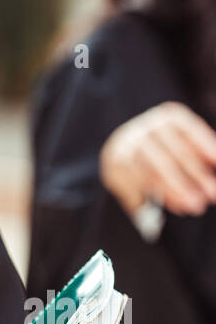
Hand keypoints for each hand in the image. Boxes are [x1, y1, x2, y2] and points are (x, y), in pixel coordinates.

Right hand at [99, 101, 215, 217]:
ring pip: (157, 170)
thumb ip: (205, 156)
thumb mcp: (186, 144)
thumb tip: (214, 183)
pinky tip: (177, 206)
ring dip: (178, 191)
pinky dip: (159, 197)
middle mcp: (149, 127)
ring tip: (195, 206)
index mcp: (171, 117)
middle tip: (211, 196)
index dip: (207, 148)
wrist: (124, 147)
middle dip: (197, 176)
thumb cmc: (168, 148)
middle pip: (176, 152)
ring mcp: (131, 145)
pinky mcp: (117, 165)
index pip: (191, 132)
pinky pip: (141, 183)